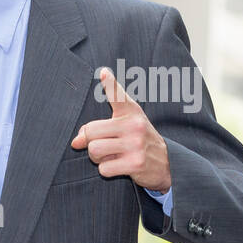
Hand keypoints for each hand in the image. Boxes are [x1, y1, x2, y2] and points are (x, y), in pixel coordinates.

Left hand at [70, 67, 170, 191]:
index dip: (110, 84)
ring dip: (97, 158)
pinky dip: (107, 170)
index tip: (103, 72)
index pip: (118, 96)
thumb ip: (98, 128)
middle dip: (90, 142)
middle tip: (104, 146)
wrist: (166, 164)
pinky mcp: (135, 164)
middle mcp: (134, 125)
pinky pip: (104, 168)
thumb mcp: (127, 124)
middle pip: (90, 131)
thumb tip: (75, 143)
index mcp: (131, 112)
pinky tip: (120, 167)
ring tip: (111, 156)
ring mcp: (136, 145)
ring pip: (94, 150)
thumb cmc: (139, 141)